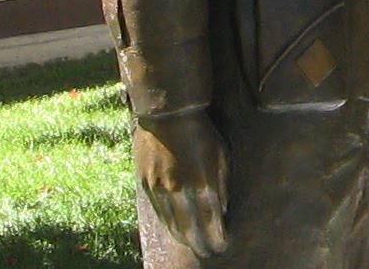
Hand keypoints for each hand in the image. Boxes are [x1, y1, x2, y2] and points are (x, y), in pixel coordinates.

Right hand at [132, 111, 228, 255]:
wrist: (168, 116)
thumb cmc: (201, 132)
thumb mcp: (221, 154)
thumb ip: (221, 183)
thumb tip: (222, 209)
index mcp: (202, 180)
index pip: (211, 218)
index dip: (216, 235)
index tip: (222, 246)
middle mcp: (180, 188)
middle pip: (190, 225)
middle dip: (200, 242)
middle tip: (207, 252)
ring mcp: (160, 187)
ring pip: (171, 221)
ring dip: (183, 237)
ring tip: (192, 246)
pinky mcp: (146, 184)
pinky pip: (158, 211)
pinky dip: (167, 224)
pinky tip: (173, 231)